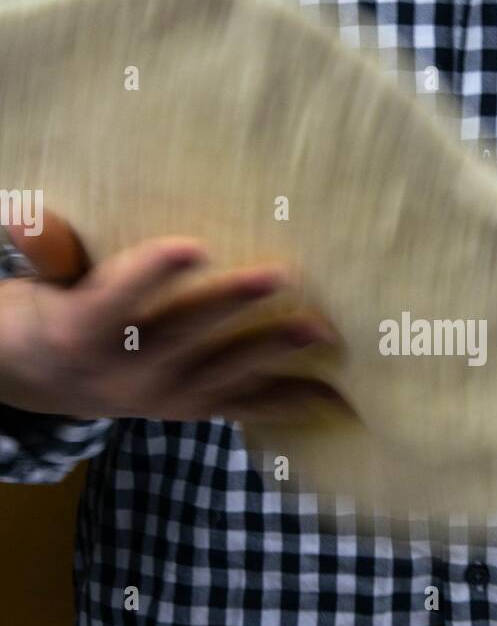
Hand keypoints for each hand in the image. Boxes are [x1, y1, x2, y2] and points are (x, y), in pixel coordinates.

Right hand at [0, 209, 350, 423]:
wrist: (48, 383)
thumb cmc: (53, 310)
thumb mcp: (42, 283)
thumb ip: (51, 252)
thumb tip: (27, 215)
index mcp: (82, 331)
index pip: (118, 299)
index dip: (153, 274)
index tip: (192, 246)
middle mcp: (125, 374)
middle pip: (182, 335)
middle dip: (232, 306)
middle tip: (278, 275)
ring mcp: (164, 398)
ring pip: (223, 373)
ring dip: (274, 352)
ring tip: (319, 331)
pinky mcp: (193, 409)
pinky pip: (245, 407)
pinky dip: (291, 403)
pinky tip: (336, 397)